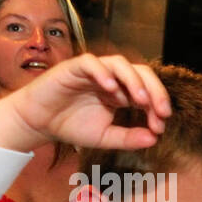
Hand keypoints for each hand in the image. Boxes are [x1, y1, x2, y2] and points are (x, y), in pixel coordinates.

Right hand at [0, 53, 169, 154]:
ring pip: (120, 64)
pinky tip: (110, 89)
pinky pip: (92, 63)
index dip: (158, 107)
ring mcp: (94, 71)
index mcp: (123, 94)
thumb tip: (155, 139)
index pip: (148, 93)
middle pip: (141, 73)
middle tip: (162, 111)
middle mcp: (112, 79)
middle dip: (155, 91)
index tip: (160, 127)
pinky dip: (103, 72)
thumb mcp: (105, 137)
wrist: (39, 122)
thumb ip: (129, 138)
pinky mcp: (74, 67)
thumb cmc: (71, 126)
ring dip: (134, 81)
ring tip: (140, 101)